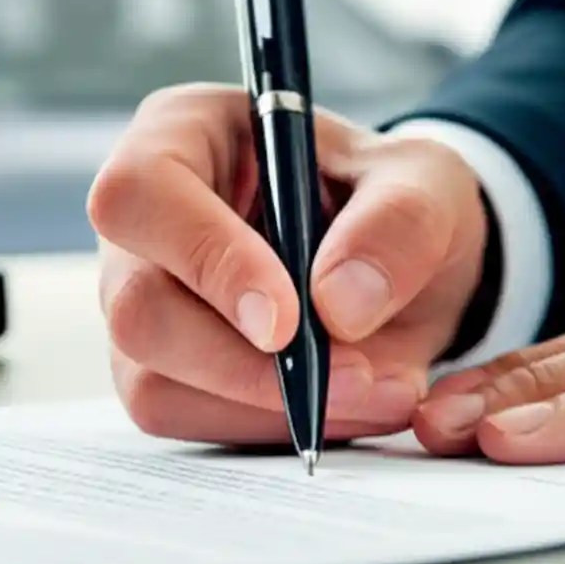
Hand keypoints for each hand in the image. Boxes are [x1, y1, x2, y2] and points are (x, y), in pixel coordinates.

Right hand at [87, 83, 487, 443]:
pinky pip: (184, 420)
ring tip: (372, 392)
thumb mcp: (427, 184)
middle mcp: (142, 223)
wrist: (400, 268)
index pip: (141, 194)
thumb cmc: (390, 201)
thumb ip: (399, 223)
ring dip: (267, 406)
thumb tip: (338, 306)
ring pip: (154, 380)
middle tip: (355, 377)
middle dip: (247, 363)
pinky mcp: (159, 370)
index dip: (205, 259)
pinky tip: (336, 406)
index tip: (289, 319)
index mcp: (183, 135)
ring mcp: (141, 301)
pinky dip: (265, 428)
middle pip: (138, 307)